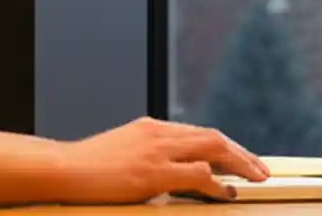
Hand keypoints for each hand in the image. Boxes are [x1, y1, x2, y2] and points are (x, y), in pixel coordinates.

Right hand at [56, 117, 269, 203]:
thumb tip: (170, 174)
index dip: (225, 147)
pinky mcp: (153, 172)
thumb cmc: (87, 167)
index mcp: (152, 128)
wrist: (61, 168)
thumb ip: (148, 156)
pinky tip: (226, 193)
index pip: (199, 134)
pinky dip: (216, 183)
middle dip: (241, 153)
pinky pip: (196, 174)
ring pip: (213, 149)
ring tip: (254, 178)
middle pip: (214, 138)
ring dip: (239, 164)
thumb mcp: (123, 152)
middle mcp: (159, 133)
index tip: (240, 159)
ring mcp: (157, 150)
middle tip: (260, 169)